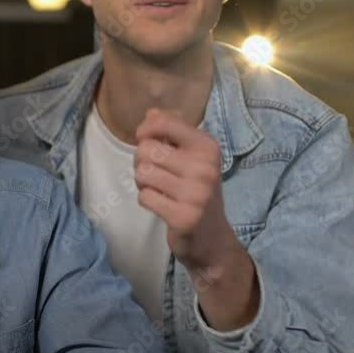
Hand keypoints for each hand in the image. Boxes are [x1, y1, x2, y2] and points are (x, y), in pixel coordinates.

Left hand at [134, 108, 257, 329]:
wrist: (213, 240)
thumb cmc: (196, 192)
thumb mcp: (192, 158)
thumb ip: (172, 134)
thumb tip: (151, 113)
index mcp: (208, 147)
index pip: (163, 122)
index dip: (144, 130)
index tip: (145, 139)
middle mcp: (205, 167)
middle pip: (146, 150)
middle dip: (140, 161)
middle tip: (153, 174)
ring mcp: (196, 193)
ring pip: (142, 173)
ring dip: (142, 182)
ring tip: (157, 189)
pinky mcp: (183, 216)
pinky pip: (144, 197)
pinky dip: (146, 200)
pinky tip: (161, 205)